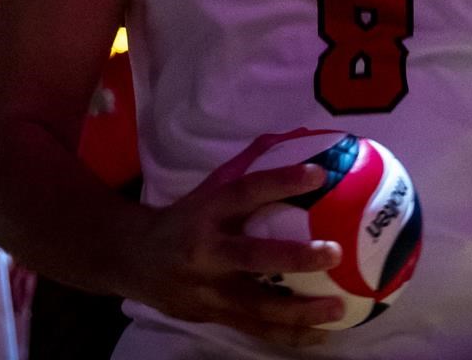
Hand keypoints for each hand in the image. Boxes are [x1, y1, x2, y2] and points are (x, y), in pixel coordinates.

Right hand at [127, 138, 346, 346]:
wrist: (133, 260)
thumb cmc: (185, 219)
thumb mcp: (208, 188)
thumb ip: (247, 167)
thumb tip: (297, 137)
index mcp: (207, 212)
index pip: (245, 192)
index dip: (281, 181)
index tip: (318, 174)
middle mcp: (206, 252)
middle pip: (251, 256)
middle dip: (294, 257)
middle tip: (334, 252)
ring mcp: (207, 290)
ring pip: (257, 305)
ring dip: (300, 310)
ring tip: (339, 307)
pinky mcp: (211, 316)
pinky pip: (254, 329)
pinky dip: (289, 334)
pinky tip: (322, 334)